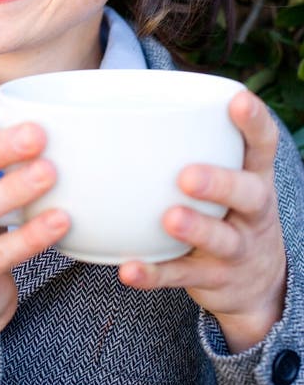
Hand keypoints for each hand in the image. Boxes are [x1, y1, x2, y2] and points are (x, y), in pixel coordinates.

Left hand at [118, 90, 285, 352]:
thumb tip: (121, 101)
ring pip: (220, 239)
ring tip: (169, 218)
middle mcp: (253, 211)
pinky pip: (182, 276)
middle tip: (187, 175)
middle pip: (248, 194)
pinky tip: (129, 269)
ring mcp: (236, 248)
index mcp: (254, 176)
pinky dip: (154, 274)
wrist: (258, 285)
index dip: (254, 122)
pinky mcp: (213, 279)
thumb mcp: (230, 176)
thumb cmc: (227, 208)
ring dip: (195, 227)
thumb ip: (196, 145)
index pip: (263, 145)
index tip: (238, 100)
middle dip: (220, 183)